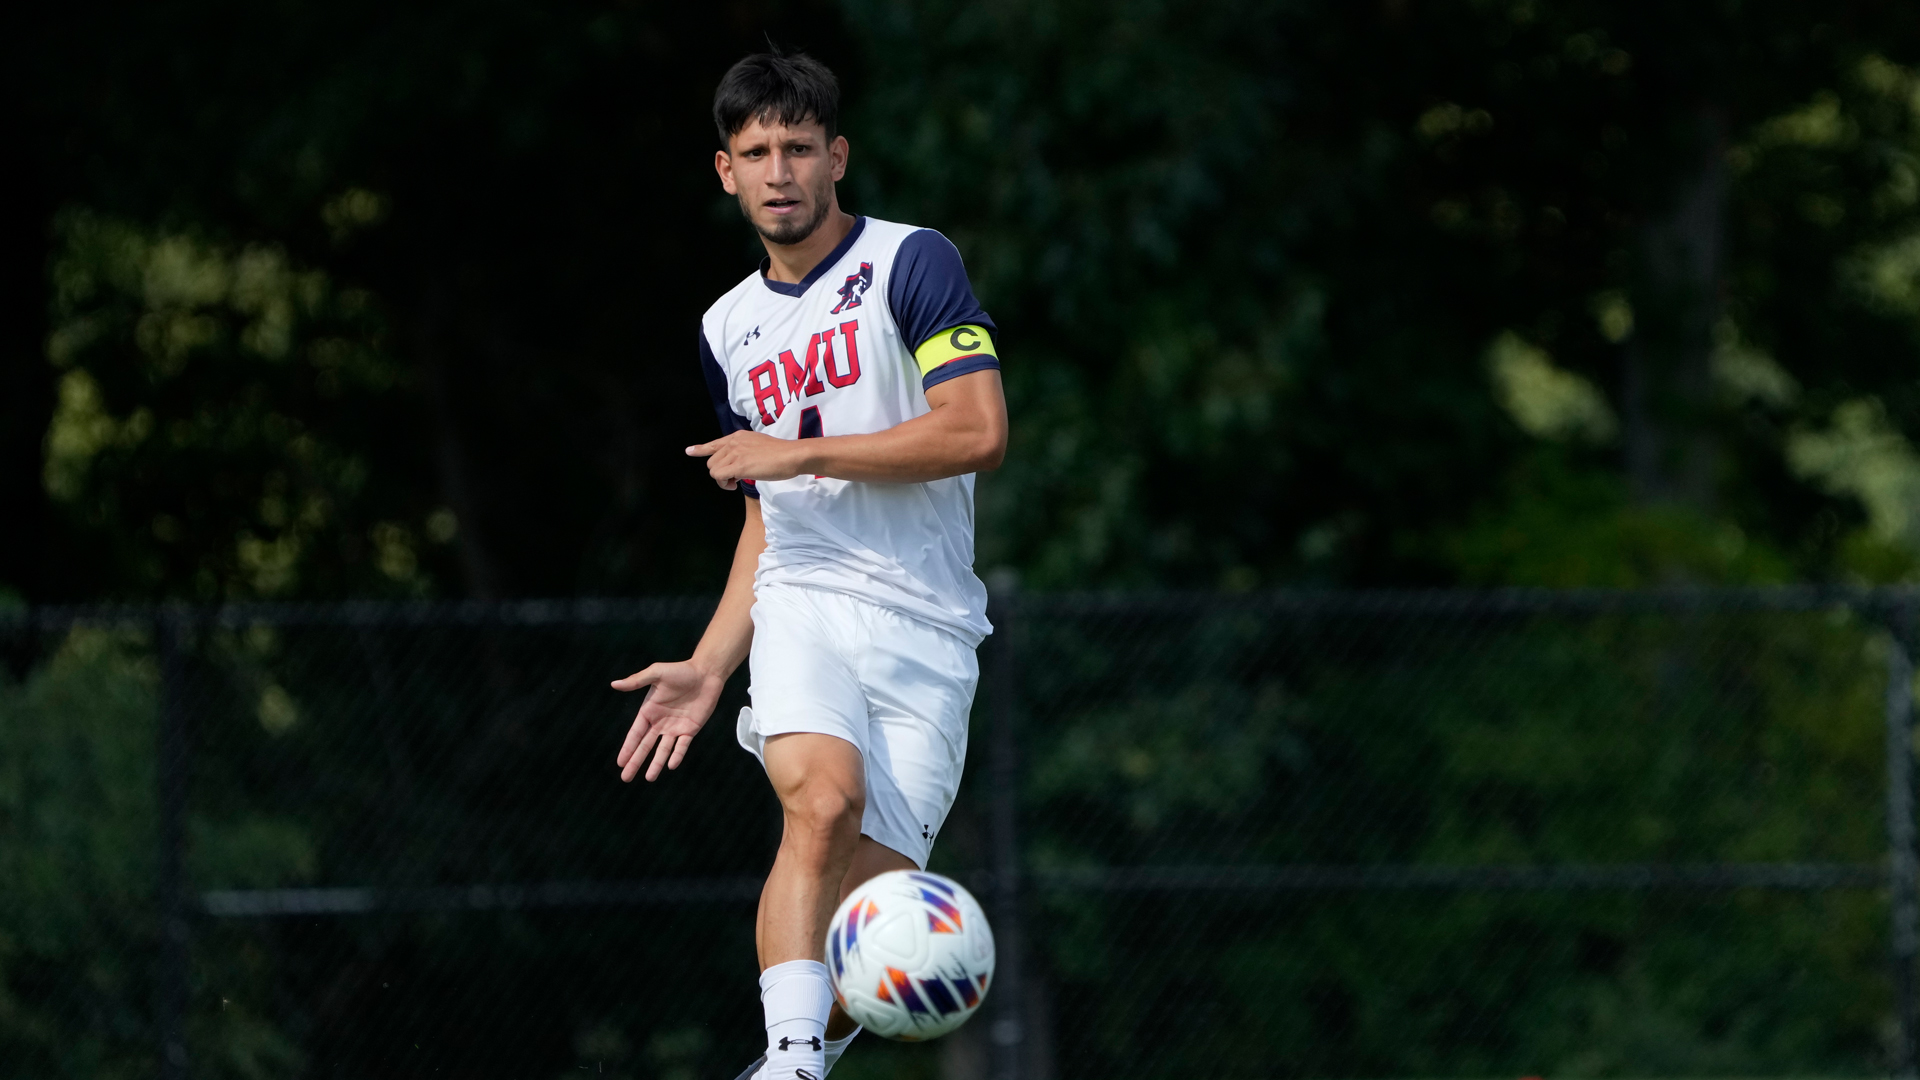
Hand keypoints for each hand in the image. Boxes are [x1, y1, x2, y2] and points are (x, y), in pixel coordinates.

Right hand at [611, 661, 724, 781]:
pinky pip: (682, 746)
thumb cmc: (680, 670)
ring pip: (663, 750)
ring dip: (656, 764)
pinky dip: (677, 755)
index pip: (635, 734)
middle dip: (636, 761)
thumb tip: (614, 684)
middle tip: (626, 778)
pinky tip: (671, 766)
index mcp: (649, 711)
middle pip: (645, 746)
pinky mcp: (690, 729)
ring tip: (648, 778)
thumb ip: (636, 681)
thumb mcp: (656, 673)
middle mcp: (660, 722)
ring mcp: (675, 727)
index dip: (628, 748)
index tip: (620, 762)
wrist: (706, 672)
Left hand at [687, 431, 809, 489]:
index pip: (715, 443)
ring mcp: (735, 453)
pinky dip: (724, 484)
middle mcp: (733, 443)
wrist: (792, 455)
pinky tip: (735, 484)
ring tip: (736, 482)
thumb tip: (739, 464)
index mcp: (738, 437)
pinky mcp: (738, 466)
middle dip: (720, 473)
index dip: (700, 449)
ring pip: (713, 470)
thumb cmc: (781, 454)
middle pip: (712, 461)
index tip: (689, 451)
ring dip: (722, 480)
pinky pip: (719, 476)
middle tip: (734, 480)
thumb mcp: (758, 446)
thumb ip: (745, 451)